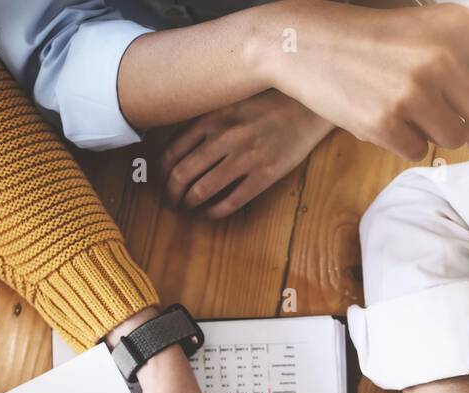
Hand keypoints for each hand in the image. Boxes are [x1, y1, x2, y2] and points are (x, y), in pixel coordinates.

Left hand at [160, 90, 331, 218]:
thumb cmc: (267, 103)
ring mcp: (245, 158)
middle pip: (182, 175)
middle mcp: (225, 138)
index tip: (162, 181)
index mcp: (213, 118)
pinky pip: (231, 202)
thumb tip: (176, 147)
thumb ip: (205, 121)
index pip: (172, 152)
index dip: (161, 173)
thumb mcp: (230, 102)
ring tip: (187, 207)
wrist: (308, 106)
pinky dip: (214, 213)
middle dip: (170, 194)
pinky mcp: (264, 175)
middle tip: (170, 201)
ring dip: (188, 204)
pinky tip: (210, 213)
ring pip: (202, 191)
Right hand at [253, 1, 468, 159]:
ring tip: (410, 114)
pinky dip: (406, 143)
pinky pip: (417, 151)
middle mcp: (441, 58)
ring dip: (437, 135)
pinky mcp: (385, 123)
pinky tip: (387, 122)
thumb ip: (467, 56)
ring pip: (453, 137)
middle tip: (466, 133)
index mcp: (458, 27)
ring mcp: (412, 93)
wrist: (310, 45)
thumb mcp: (427, 29)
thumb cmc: (373, 40)